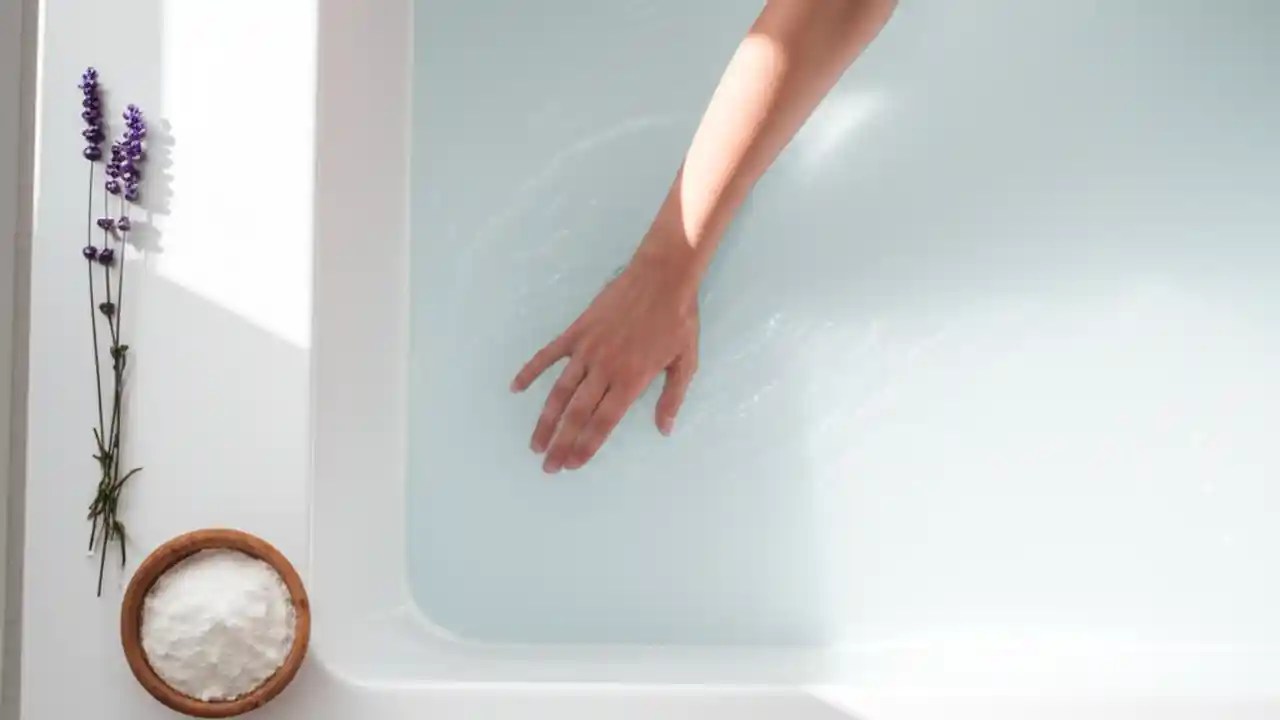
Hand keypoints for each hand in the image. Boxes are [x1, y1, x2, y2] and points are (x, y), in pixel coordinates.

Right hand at [511, 254, 699, 472]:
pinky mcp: (577, 331)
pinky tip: (515, 388)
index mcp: (631, 380)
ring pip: (560, 392)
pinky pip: (548, 355)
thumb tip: (665, 429)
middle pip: (577, 414)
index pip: (603, 423)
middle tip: (549, 466)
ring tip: (535, 444)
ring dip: (545, 420)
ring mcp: (587, 349)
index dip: (586, 446)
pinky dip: (530, 371)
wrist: (662, 277)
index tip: (573, 464)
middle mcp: (605, 369)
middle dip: (561, 443)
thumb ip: (672, 397)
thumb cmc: (678, 320)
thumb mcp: (685, 362)